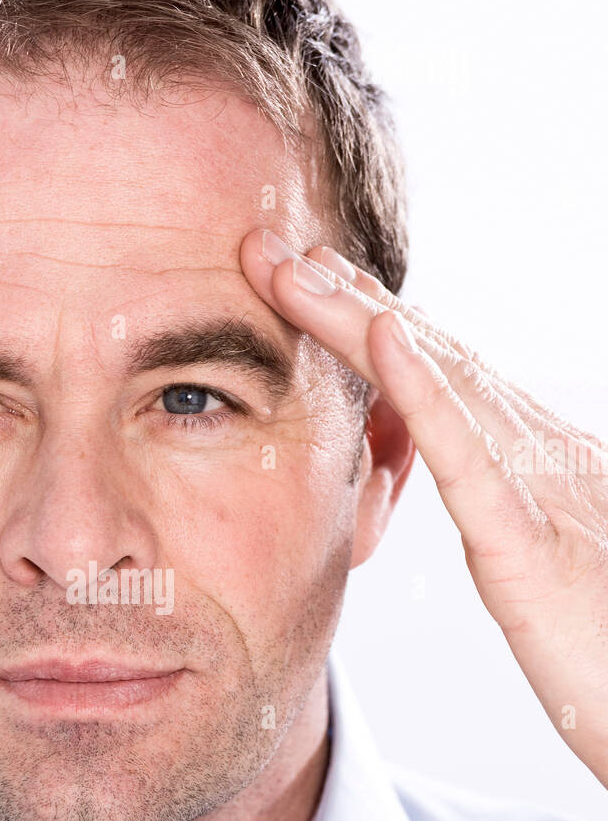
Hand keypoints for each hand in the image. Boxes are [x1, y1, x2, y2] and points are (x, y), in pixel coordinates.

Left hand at [241, 229, 607, 789]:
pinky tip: (384, 337)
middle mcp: (541, 457)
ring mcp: (540, 491)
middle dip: (345, 298)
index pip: (440, 378)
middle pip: (431, 358)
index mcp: (535, 469)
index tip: (303, 279)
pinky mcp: (531, 541)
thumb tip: (480, 490)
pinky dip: (425, 392)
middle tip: (268, 244)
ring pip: (440, 383)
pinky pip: (470, 455)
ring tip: (297, 265)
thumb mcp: (551, 576)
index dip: (369, 323)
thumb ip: (514, 524)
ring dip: (360, 320)